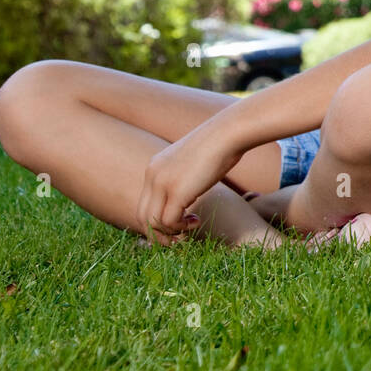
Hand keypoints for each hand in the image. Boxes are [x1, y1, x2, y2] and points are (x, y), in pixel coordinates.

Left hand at [135, 119, 243, 244]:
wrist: (228, 133)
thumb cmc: (218, 146)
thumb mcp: (191, 162)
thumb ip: (181, 177)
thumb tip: (185, 197)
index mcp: (154, 168)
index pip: (144, 203)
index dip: (156, 221)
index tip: (175, 225)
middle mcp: (152, 175)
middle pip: (142, 216)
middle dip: (158, 233)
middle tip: (178, 237)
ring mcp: (162, 183)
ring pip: (152, 223)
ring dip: (170, 233)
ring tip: (190, 228)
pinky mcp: (177, 191)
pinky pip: (169, 221)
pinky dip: (181, 228)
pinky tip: (196, 220)